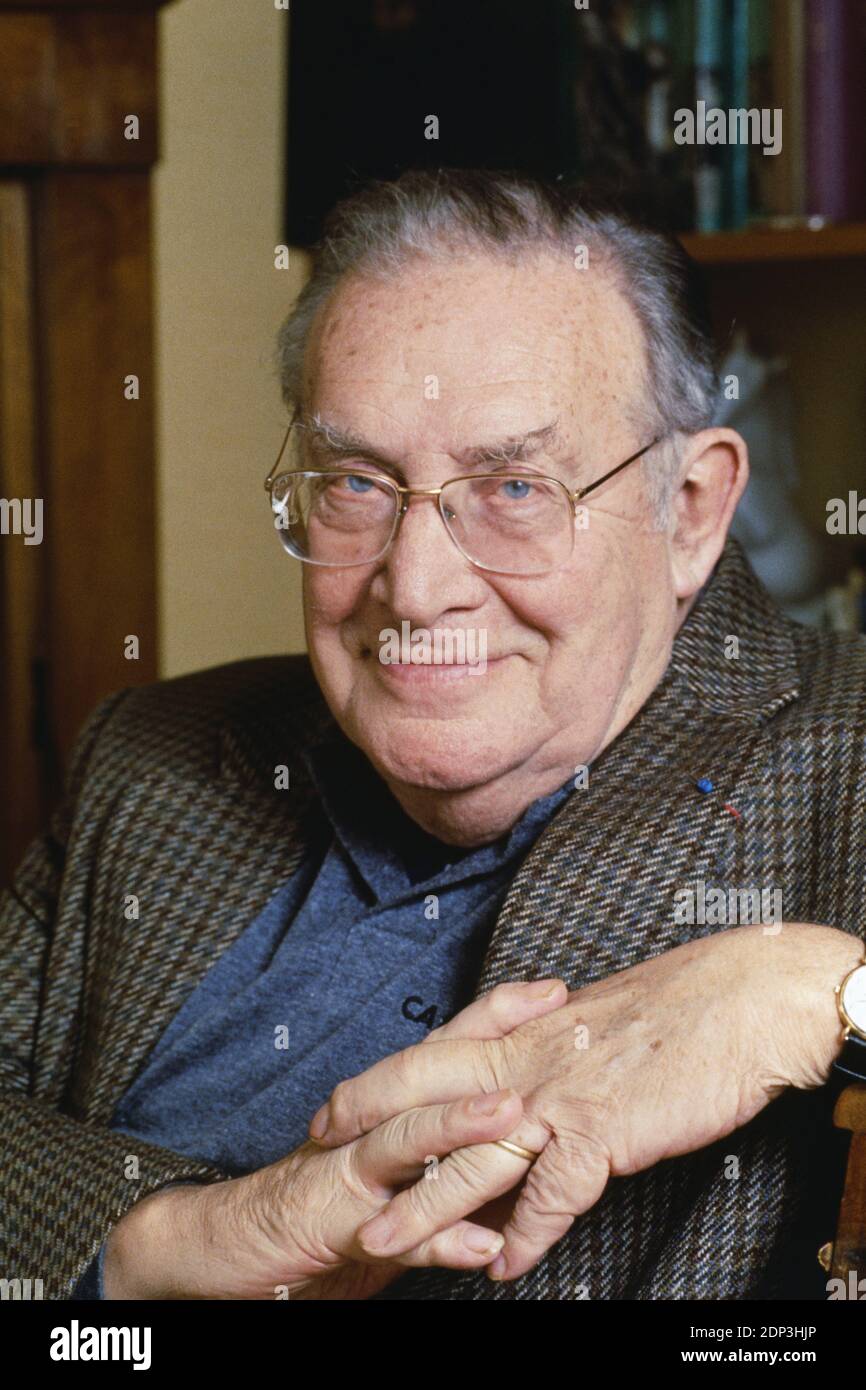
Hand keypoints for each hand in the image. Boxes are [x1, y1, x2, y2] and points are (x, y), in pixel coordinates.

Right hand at [104, 979, 565, 1298]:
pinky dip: (440, 1243)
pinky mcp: (337, 1227)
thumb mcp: (397, 1167)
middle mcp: (372, 1124)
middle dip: (491, 1048)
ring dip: (459, 1125)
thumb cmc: (328, 1198)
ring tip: (509, 1116)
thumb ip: (450, 1150)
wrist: (234, 1239)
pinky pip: (397, 1236)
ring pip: (409, 1138)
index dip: (499, 1015)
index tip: (555, 991)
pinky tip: (483, 1249)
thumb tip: (523, 1132)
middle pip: (433, 1072)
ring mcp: (352, 1171)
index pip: (450, 1046)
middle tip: (548, 1028)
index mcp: (390, 1104)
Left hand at [308, 923, 863, 1281]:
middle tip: (320, 1151)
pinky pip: (552, 1195)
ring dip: (422, 1209)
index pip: (438, 1051)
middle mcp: (532, 1060)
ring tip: (379, 1244)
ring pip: (472, 1158)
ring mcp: (563, 1096)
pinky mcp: (604, 1132)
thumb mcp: (601, 1021)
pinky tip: (504, 1268)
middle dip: (369, 1123)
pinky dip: (525, 1235)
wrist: (743, 998)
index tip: (339, 1099)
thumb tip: (536, 1074)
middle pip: (429, 1092)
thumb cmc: (682, 1004)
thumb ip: (557, 1048)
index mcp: (531, 1030)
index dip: (383, 1076)